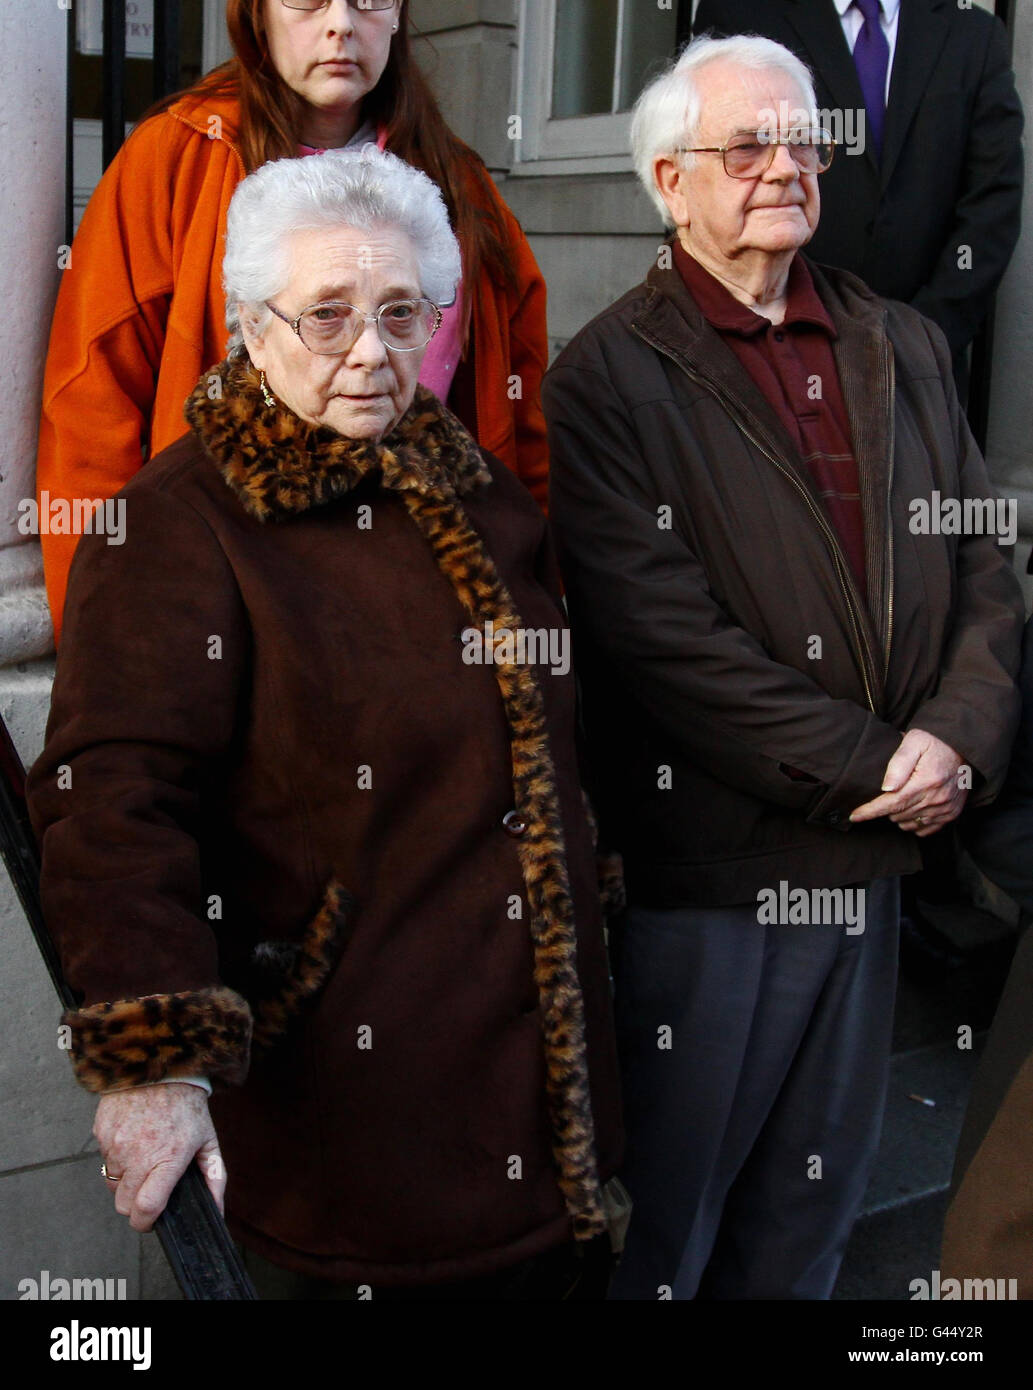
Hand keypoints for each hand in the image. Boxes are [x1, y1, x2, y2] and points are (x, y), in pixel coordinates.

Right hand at [94, 1083, 225, 1232]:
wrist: (161, 1067)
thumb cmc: (188, 1107)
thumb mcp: (208, 1140)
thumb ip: (214, 1178)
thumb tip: (216, 1211)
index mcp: (167, 1159)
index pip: (145, 1208)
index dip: (145, 1223)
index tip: (151, 1221)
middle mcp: (138, 1154)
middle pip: (124, 1204)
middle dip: (135, 1204)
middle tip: (149, 1187)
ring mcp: (115, 1144)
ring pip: (112, 1183)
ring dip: (125, 1179)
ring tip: (143, 1156)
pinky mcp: (101, 1133)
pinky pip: (104, 1159)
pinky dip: (116, 1157)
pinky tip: (132, 1138)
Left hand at [849, 729, 967, 837]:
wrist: (963, 747)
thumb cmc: (933, 742)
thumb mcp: (913, 742)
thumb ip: (898, 764)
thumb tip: (886, 788)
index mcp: (925, 781)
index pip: (891, 803)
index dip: (870, 811)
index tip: (854, 816)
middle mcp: (937, 798)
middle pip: (898, 815)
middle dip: (885, 808)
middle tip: (888, 791)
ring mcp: (945, 808)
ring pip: (909, 824)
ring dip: (899, 815)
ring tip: (901, 797)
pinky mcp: (952, 813)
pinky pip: (925, 830)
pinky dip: (914, 822)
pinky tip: (913, 808)